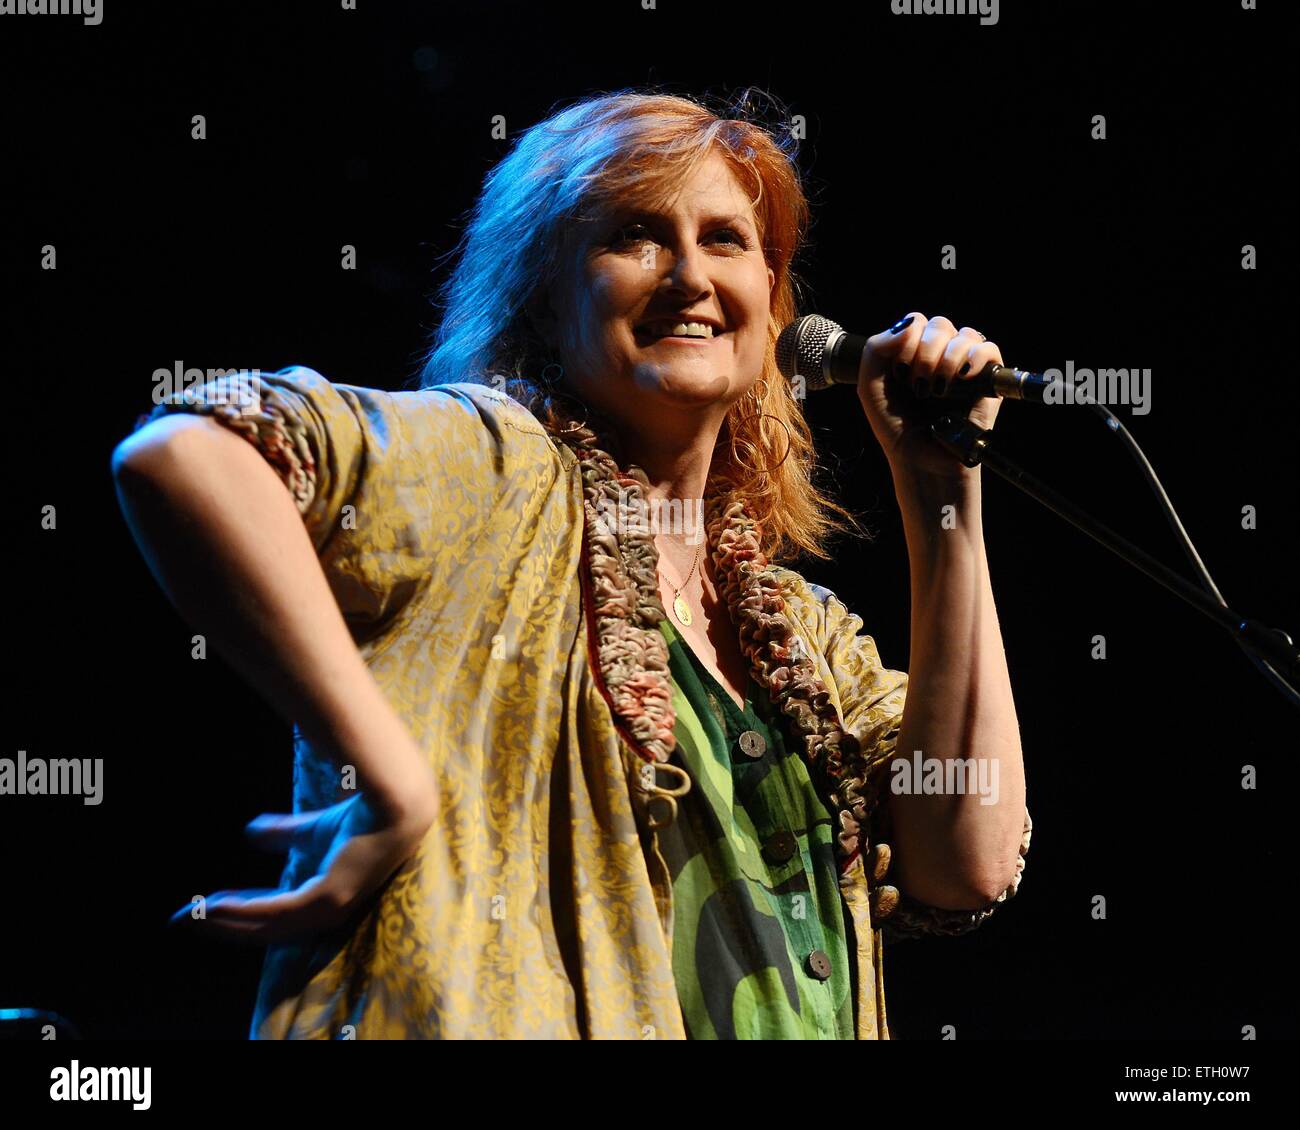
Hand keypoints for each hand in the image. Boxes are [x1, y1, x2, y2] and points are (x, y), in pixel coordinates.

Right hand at [169, 789, 436, 943]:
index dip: (238, 915)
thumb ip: (285, 835)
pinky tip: (215, 903)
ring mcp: (328, 909)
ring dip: (225, 921)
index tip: (205, 907)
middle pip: (263, 928)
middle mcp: (326, 913)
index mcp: (324, 902)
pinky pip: (275, 912)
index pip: (274, 917)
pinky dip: (243, 911)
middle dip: (222, 925)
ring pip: (265, 926)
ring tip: (190, 915)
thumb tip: (251, 831)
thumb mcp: (313, 831)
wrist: (390, 800)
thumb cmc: (362, 815)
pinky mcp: (327, 899)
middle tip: (184, 919)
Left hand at [856, 312, 1005, 481]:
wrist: (921, 462)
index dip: (907, 340)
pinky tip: (962, 377)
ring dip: (948, 358)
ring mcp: (965, 367)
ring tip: (937, 389)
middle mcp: (940, 356)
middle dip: (925, 351)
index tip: (900, 373)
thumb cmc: (896, 429)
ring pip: (964, 334)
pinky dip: (975, 357)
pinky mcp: (988, 381)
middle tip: (918, 385)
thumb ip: (875, 350)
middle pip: (940, 324)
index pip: (915, 322)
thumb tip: (909, 324)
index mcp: (913, 354)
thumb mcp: (869, 388)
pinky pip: (989, 349)